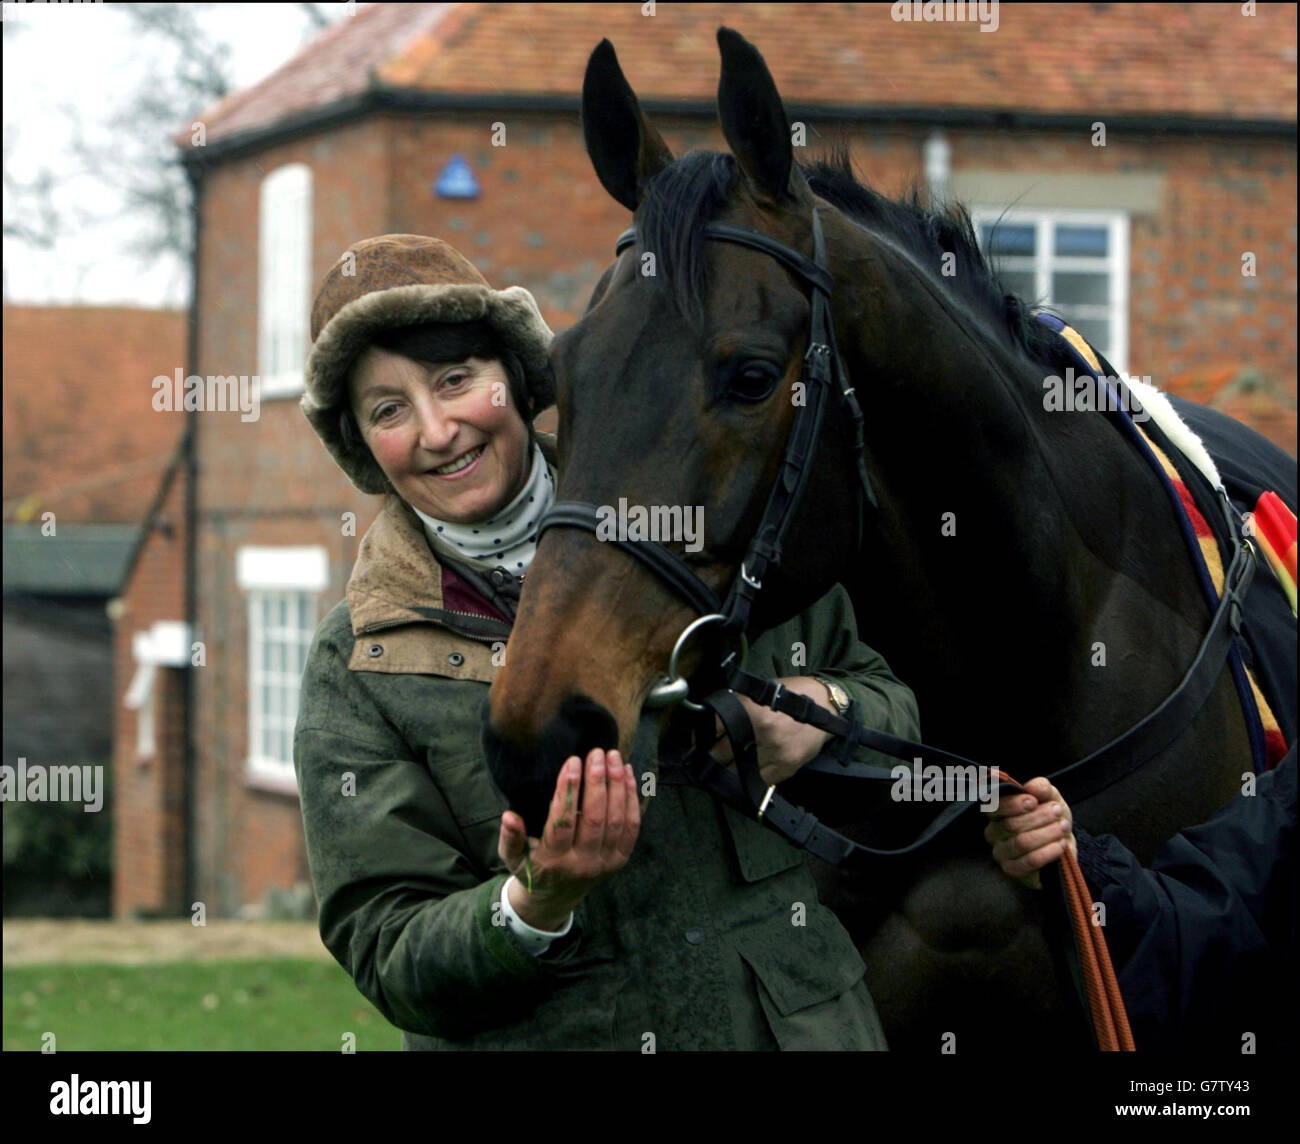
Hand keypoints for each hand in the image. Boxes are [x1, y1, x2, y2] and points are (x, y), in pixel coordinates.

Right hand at [497, 747, 640, 928]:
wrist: (555, 900)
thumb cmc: (531, 869)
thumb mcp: (512, 858)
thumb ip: (510, 837)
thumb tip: (509, 816)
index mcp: (554, 861)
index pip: (564, 822)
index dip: (569, 790)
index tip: (572, 761)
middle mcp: (583, 863)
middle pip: (594, 818)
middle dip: (597, 782)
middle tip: (597, 753)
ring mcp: (604, 862)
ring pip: (616, 820)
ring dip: (617, 786)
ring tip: (613, 757)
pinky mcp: (620, 859)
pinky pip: (632, 827)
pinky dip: (631, 799)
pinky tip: (627, 775)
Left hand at [711, 676, 833, 785]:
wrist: (827, 705)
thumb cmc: (792, 694)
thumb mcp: (759, 691)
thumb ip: (736, 707)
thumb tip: (711, 722)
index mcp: (750, 709)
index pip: (713, 727)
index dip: (701, 735)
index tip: (698, 741)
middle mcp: (761, 731)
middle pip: (720, 753)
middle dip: (710, 756)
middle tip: (705, 757)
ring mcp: (774, 752)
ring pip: (736, 771)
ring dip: (726, 771)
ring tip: (721, 768)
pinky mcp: (787, 767)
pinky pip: (758, 781)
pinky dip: (748, 779)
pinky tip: (743, 775)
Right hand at [984, 777, 1076, 889]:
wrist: (1063, 844)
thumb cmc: (1050, 818)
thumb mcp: (1050, 798)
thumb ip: (1041, 788)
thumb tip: (1033, 787)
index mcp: (996, 812)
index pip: (994, 807)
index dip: (1013, 804)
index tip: (1034, 801)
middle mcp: (993, 832)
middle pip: (1011, 824)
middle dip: (1039, 817)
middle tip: (1057, 812)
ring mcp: (1001, 853)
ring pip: (1022, 842)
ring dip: (1047, 833)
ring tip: (1063, 827)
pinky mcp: (1013, 870)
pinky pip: (1029, 861)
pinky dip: (1048, 852)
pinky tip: (1060, 845)